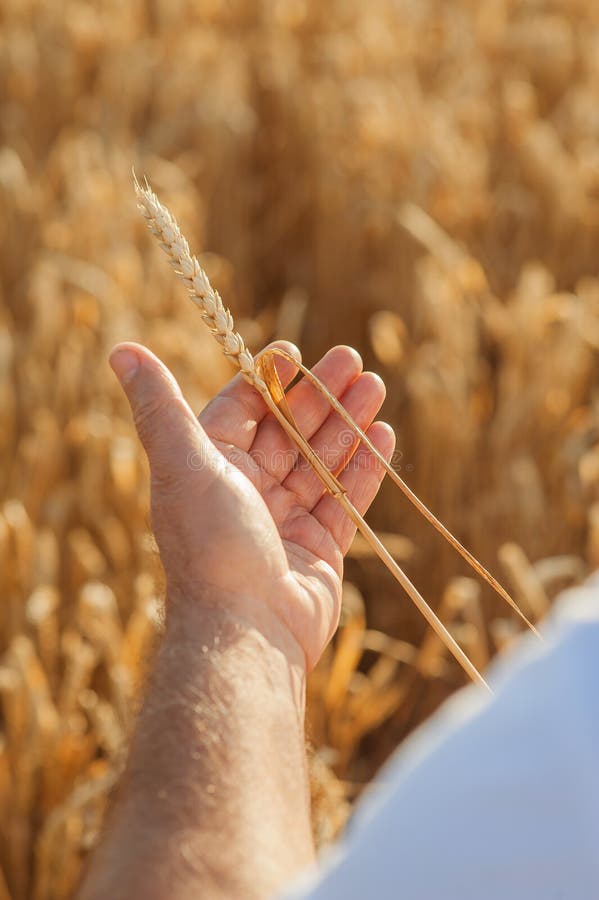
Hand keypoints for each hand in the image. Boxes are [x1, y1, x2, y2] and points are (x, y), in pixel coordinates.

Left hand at [110, 340, 393, 671]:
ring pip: (322, 460)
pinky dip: (364, 467)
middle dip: (322, 396)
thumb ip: (160, 406)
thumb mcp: (182, 463)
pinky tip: (384, 436)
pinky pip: (345, 498)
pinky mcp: (320, 548)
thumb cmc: (210, 543)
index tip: (294, 354)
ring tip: (375, 387)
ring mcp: (286, 520)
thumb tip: (120, 350)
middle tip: (354, 361)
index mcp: (211, 468)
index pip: (242, 412)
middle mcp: (247, 491)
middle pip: (289, 431)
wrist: (246, 631)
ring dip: (348, 423)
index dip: (268, 381)